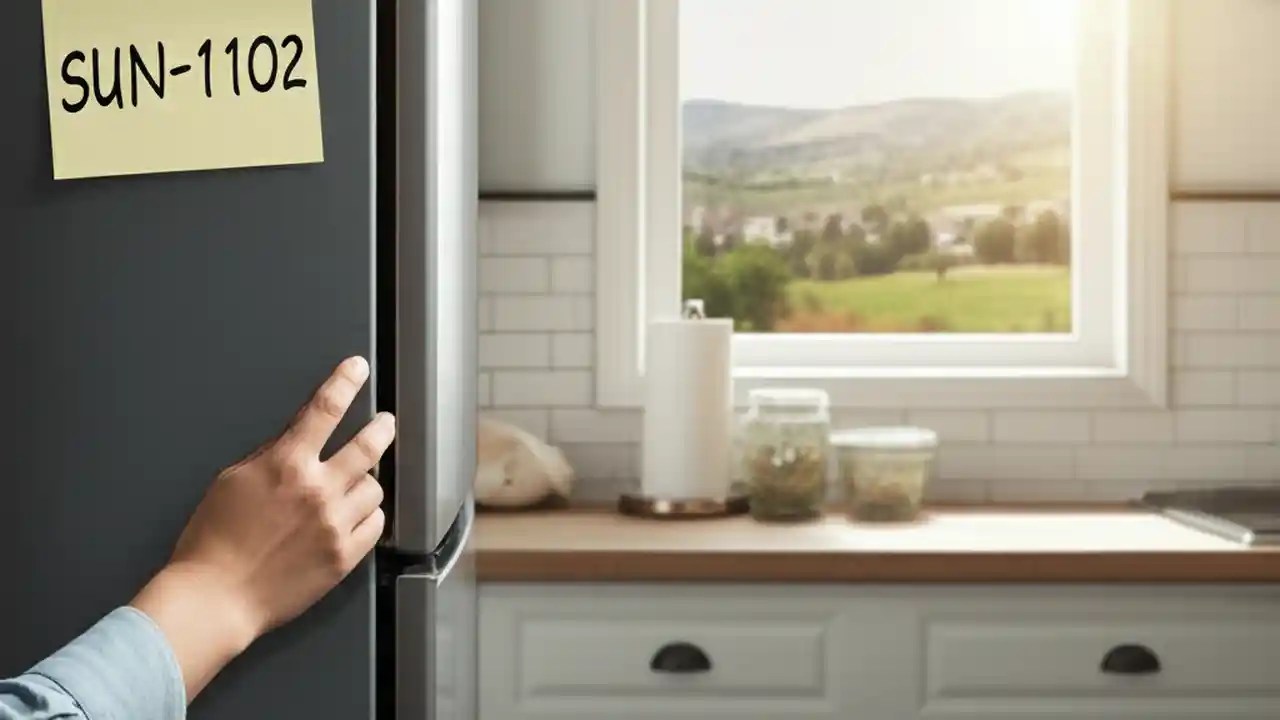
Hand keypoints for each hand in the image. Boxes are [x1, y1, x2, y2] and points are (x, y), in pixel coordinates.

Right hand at [131, 356, 393, 699]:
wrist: (215, 599)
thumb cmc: (212, 543)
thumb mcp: (232, 481)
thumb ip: (270, 456)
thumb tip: (295, 441)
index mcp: (286, 465)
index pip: (325, 409)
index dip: (345, 382)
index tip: (357, 368)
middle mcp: (318, 491)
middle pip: (367, 445)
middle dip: (380, 427)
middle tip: (384, 422)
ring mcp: (335, 525)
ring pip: (375, 487)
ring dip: (367, 480)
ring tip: (357, 482)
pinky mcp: (344, 556)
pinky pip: (375, 524)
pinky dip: (370, 515)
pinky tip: (358, 514)